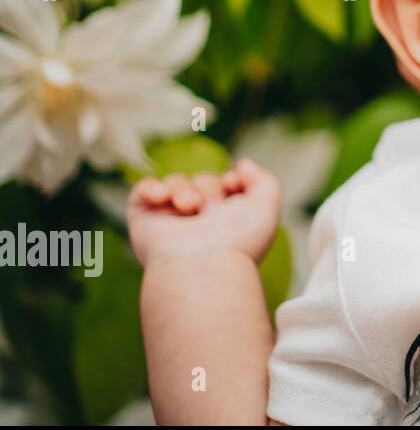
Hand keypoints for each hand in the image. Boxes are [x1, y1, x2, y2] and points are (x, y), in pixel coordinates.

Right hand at [126, 158, 283, 268]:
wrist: (202, 265)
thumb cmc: (238, 239)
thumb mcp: (267, 205)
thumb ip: (265, 180)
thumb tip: (242, 165)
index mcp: (227, 221)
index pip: (227, 185)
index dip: (232, 181)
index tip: (234, 186)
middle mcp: (199, 222)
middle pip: (204, 180)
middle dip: (210, 188)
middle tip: (211, 212)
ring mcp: (170, 222)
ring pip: (176, 182)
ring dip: (184, 189)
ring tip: (189, 207)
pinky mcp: (145, 221)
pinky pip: (142, 190)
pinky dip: (151, 187)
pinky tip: (163, 198)